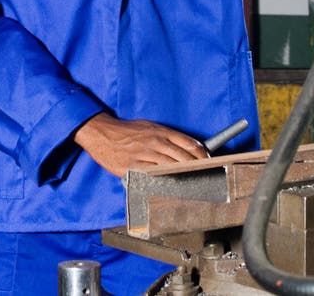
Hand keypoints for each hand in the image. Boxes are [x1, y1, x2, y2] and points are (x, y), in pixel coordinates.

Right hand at [73, 112, 208, 177]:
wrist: (104, 134)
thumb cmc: (127, 131)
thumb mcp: (149, 126)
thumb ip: (167, 136)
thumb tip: (186, 146)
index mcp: (160, 131)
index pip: (189, 143)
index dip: (202, 154)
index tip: (209, 162)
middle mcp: (155, 142)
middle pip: (184, 157)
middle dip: (197, 167)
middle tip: (206, 175)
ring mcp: (145, 155)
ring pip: (172, 168)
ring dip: (184, 176)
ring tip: (193, 183)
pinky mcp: (135, 167)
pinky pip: (154, 176)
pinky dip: (165, 181)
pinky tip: (172, 186)